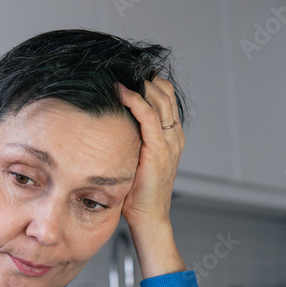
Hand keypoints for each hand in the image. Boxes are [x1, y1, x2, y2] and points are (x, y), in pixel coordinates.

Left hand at [116, 78, 186, 277]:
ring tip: (121, 74)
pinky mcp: (158, 150)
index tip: (131, 74)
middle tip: (124, 69)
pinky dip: (135, 100)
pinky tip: (121, 92)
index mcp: (172, 138)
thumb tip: (111, 127)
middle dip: (145, 78)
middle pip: (166, 94)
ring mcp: (169, 142)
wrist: (148, 218)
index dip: (152, 84)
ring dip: (140, 84)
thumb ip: (132, 142)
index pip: (167, 99)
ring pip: (159, 100)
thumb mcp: (136, 161)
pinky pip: (148, 116)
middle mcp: (174, 137)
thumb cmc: (138, 194)